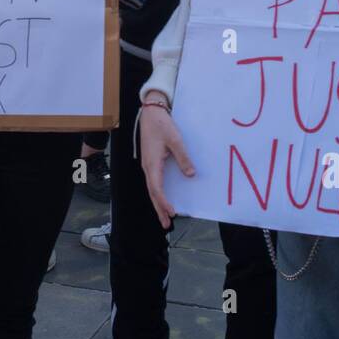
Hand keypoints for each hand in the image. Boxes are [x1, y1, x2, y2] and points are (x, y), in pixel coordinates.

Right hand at [139, 100, 194, 228]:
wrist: (151, 113)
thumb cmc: (162, 125)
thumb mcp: (175, 140)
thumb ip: (183, 158)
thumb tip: (190, 175)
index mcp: (152, 164)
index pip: (156, 188)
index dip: (163, 202)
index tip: (171, 212)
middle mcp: (148, 167)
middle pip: (152, 192)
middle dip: (159, 209)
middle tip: (166, 224)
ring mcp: (148, 165)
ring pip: (152, 188)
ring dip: (158, 202)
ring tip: (165, 216)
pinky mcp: (151, 162)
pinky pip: (154, 181)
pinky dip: (158, 193)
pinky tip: (163, 198)